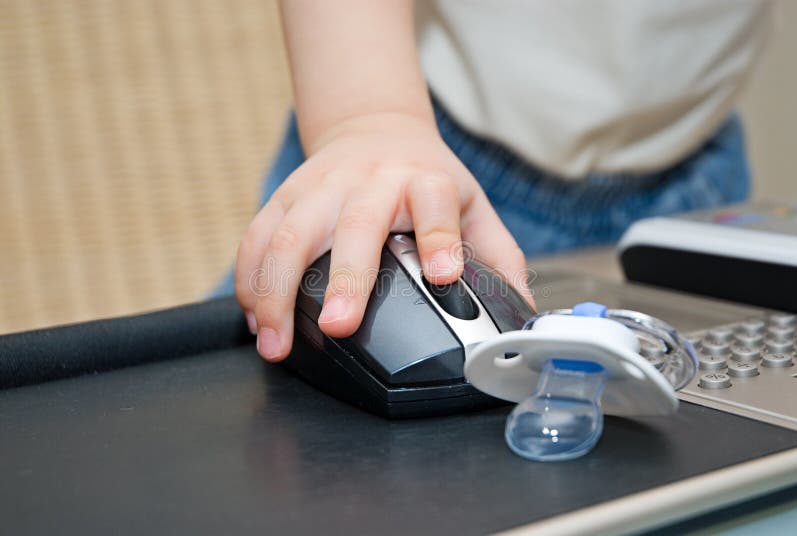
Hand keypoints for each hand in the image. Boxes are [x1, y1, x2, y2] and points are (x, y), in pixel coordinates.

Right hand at [235, 112, 532, 360]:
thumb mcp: (473, 204)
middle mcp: (371, 181)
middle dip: (344, 277)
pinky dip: (248, 279)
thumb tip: (520, 316)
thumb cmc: (426, 176)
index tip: (444, 273)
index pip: (436, 204)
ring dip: (274, 289)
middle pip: (353, 225)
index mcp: (424, 182)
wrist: (375, 128)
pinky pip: (256, 236)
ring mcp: (322, 186)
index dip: (440, 236)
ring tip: (274, 341)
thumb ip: (497, 257)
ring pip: (288, 233)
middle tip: (338, 326)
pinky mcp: (286, 195)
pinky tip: (253, 315)